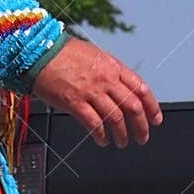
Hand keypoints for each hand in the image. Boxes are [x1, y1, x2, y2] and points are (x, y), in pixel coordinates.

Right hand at [30, 36, 161, 147]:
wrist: (38, 51)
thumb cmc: (62, 52)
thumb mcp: (94, 55)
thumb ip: (110, 71)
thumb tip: (122, 88)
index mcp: (113, 66)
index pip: (141, 88)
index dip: (152, 107)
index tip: (155, 119)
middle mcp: (105, 79)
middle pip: (132, 107)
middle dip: (141, 126)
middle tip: (142, 137)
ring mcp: (91, 91)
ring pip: (116, 118)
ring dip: (122, 134)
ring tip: (121, 142)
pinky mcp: (74, 102)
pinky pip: (94, 124)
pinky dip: (101, 135)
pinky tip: (102, 141)